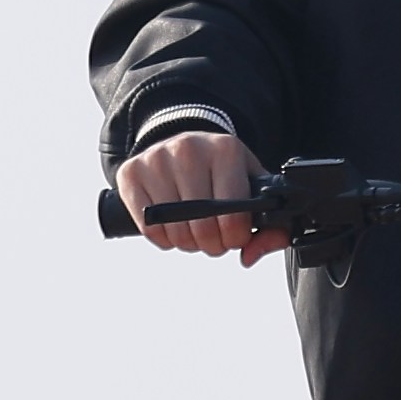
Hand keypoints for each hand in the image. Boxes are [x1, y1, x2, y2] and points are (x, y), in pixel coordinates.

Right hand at [119, 127, 281, 261]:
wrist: (186, 143)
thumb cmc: (222, 171)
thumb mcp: (252, 187)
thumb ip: (270, 226)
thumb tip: (249, 256)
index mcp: (225, 150)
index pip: (232, 217)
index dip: (236, 238)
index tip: (235, 235)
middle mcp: (188, 149)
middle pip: (202, 228)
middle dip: (212, 244)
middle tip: (214, 236)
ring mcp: (156, 159)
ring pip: (174, 231)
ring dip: (188, 243)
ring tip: (194, 228)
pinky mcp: (131, 173)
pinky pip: (148, 228)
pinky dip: (163, 238)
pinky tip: (172, 223)